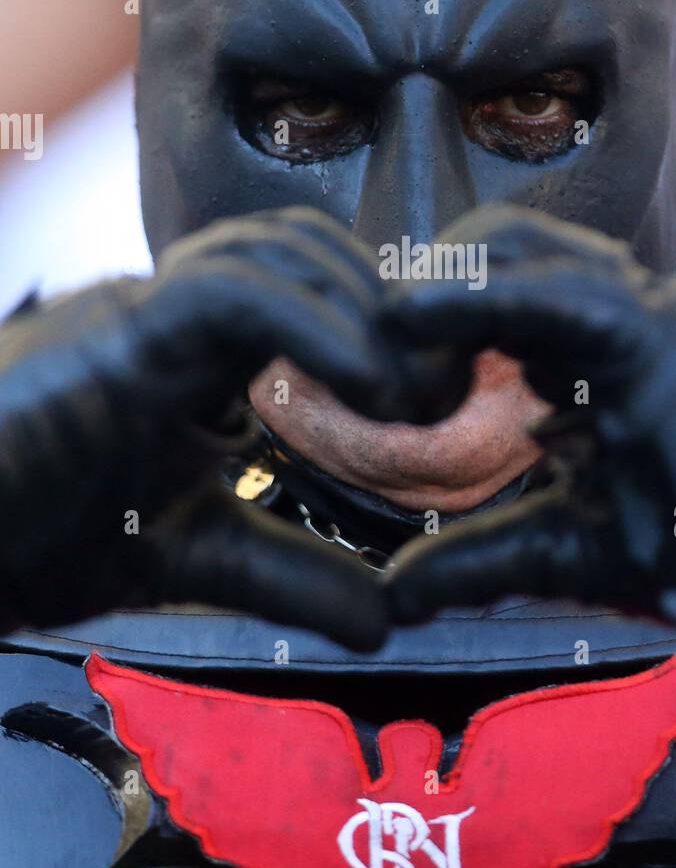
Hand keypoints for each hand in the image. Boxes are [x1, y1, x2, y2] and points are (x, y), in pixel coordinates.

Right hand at [0, 208, 468, 644]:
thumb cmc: (32, 528)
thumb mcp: (190, 553)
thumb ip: (287, 571)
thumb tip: (383, 622)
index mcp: (195, 346)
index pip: (308, 282)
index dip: (384, 321)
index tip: (437, 394)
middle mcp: (172, 311)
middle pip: (304, 245)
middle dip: (389, 303)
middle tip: (443, 389)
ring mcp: (139, 311)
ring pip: (272, 247)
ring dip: (362, 310)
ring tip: (411, 395)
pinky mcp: (111, 338)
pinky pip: (226, 294)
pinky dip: (314, 327)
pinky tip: (369, 388)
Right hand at [382, 206, 675, 674]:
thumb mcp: (598, 557)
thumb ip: (486, 562)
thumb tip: (396, 595)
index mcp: (645, 345)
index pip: (531, 286)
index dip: (449, 298)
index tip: (387, 315)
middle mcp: (661, 307)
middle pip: (528, 243)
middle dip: (450, 277)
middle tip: (399, 337)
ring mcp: (672, 310)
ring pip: (554, 257)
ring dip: (488, 290)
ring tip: (443, 352)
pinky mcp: (674, 328)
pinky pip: (585, 288)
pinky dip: (530, 312)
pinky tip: (513, 366)